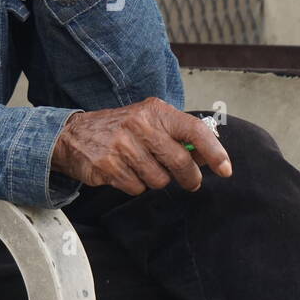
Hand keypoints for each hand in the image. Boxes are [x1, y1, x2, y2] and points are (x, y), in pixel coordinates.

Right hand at [51, 98, 232, 194]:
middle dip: (190, 178)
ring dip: (156, 180)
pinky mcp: (108, 166)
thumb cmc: (120, 129)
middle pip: (180, 162)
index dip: (214, 151)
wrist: (73, 135)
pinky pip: (137, 188)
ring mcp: (122, 146)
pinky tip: (125, 172)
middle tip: (191, 182)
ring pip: (159, 180)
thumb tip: (209, 156)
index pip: (194, 129)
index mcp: (155, 111)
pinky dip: (135, 186)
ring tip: (143, 168)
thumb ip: (177, 135)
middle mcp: (139, 125)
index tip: (226, 169)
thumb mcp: (149, 121)